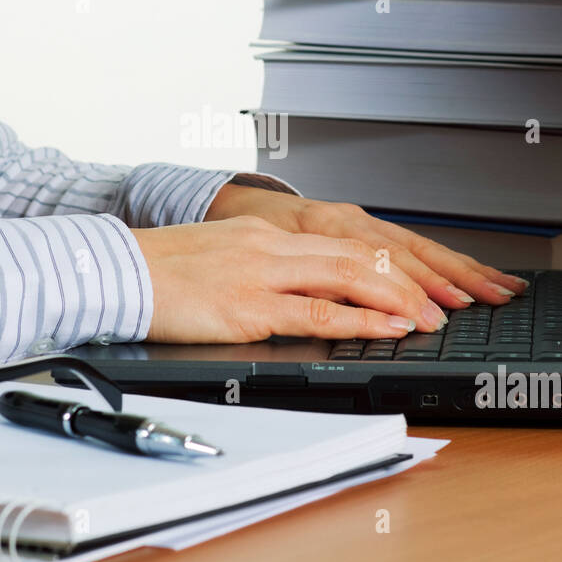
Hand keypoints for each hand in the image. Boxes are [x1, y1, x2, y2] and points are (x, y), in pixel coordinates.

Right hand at [131, 216, 451, 343]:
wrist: (114, 272)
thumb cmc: (161, 272)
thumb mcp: (223, 259)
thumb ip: (266, 269)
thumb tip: (306, 294)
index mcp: (267, 234)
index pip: (348, 242)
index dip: (394, 262)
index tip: (428, 280)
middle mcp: (272, 246)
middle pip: (361, 254)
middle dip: (411, 279)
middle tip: (448, 301)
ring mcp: (261, 274)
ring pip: (349, 275)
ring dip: (397, 298)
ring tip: (429, 317)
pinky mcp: (246, 306)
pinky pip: (315, 311)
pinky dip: (359, 319)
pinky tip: (385, 326)